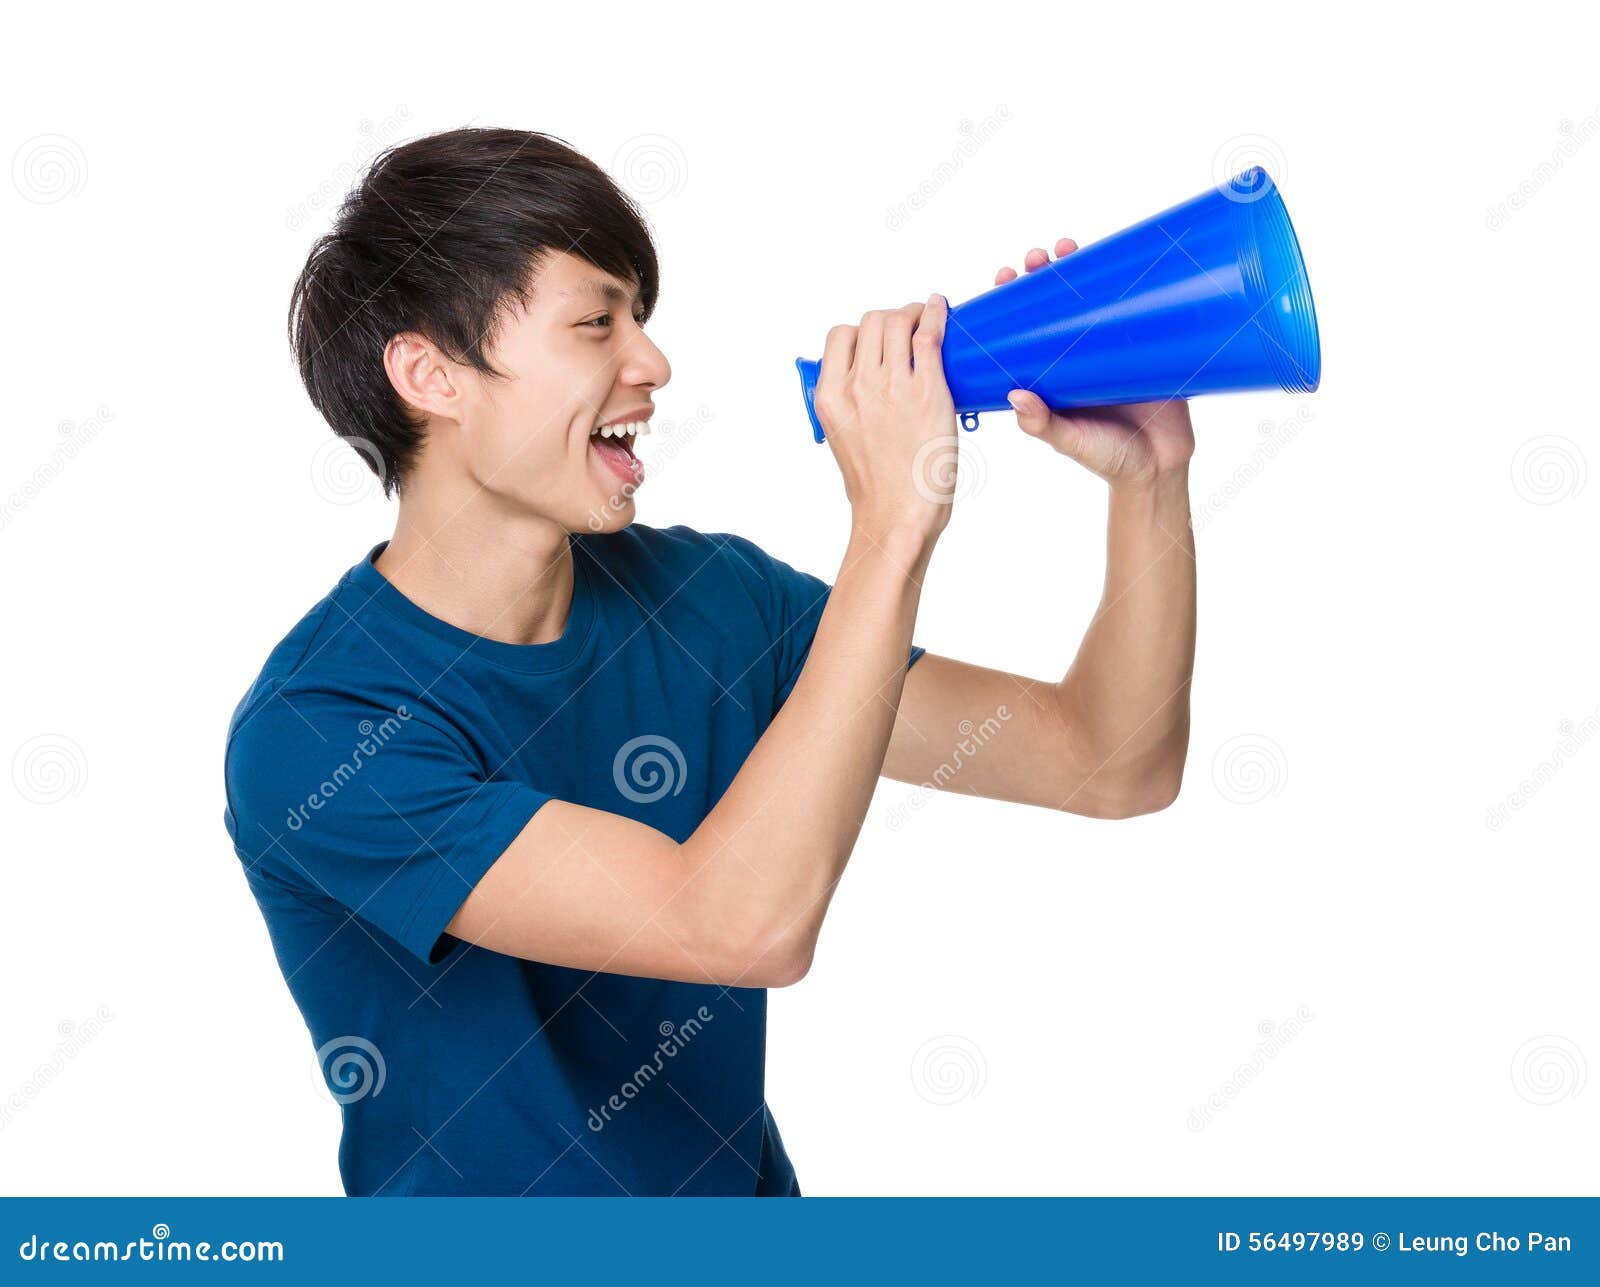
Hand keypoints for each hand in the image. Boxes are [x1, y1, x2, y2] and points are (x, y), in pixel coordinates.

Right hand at [814, 294, 957, 546]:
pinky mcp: (928, 393)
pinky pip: (930, 336)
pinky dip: (937, 315)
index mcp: (830, 396)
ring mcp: (892, 387)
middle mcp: (856, 385)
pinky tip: (943, 309)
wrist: (897, 516)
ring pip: (899, 321)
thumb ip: (848, 402)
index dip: (862, 329)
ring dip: (915, 312)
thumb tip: (865, 380)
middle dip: (892, 316)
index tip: (880, 337)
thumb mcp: (842, 436)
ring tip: (927, 319)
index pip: (841, 335)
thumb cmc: (876, 485)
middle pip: (872, 321)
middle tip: (909, 326)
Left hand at [997, 239, 1194, 490]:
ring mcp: (1114, 347)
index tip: (1003, 279)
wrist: (1160, 470)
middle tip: (1034, 258)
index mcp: (1053, 373)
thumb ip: (1043, 424)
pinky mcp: (1148, 346)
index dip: (1014, 302)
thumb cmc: (1109, 458)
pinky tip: (1121, 259)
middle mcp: (1079, 355)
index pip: (1028, 328)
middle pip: (1058, 304)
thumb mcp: (1071, 442)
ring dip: (1080, 269)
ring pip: (1094, 299)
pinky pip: (1137, 309)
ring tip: (1066, 247)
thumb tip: (1015, 396)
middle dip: (1044, 276)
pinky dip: (1130, 283)